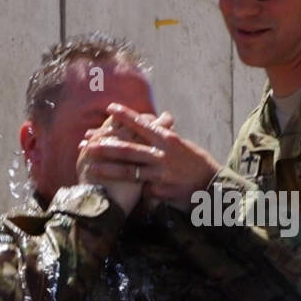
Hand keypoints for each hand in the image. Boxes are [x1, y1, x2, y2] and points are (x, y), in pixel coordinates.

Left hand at [84, 104, 220, 204]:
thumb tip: (149, 123)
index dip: (126, 116)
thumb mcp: (180, 145)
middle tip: (88, 143)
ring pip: (129, 171)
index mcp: (168, 139)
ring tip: (90, 166)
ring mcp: (160, 173)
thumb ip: (161, 137)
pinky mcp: (159, 190)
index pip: (143, 124)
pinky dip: (131, 189)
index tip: (110, 108)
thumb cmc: (194, 163)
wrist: (211, 185)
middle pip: (129, 149)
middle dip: (106, 146)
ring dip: (107, 169)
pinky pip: (140, 188)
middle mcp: (162, 154)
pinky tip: (118, 192)